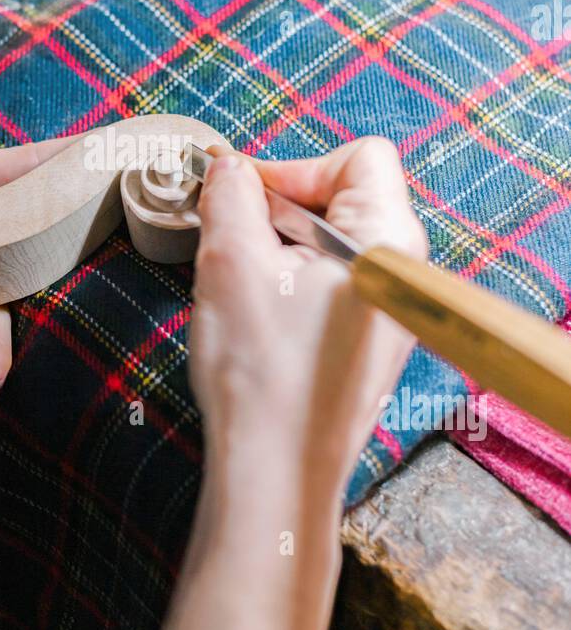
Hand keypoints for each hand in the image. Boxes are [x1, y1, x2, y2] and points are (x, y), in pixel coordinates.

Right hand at [189, 139, 427, 497]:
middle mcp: (401, 271)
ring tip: (243, 289)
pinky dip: (289, 287)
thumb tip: (228, 169)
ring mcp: (388, 311)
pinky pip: (330, 286)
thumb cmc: (264, 375)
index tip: (246, 198)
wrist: (277, 473)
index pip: (357, 156)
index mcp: (386, 239)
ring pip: (331, 245)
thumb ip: (230, 194)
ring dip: (279, 252)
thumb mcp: (230, 260)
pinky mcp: (368, 343)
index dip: (294, 167)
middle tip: (234, 243)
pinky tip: (258, 320)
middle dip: (281, 211)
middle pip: (344, 197)